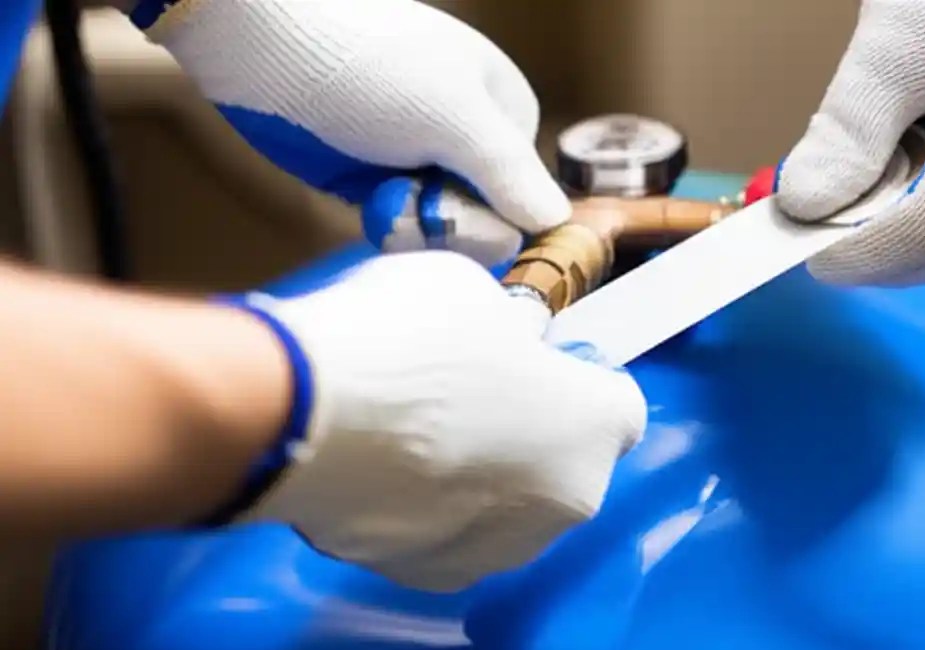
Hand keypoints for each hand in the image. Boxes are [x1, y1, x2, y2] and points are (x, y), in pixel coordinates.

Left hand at [135, 0, 569, 266]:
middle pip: (483, 217)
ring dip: (410, 223)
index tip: (461, 207)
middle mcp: (465, 134)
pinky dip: (383, 222)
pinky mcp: (371, 175)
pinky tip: (363, 203)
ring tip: (378, 194)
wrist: (261, 44)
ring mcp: (417, 155)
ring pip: (438, 226)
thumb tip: (557, 219)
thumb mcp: (454, 118)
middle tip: (410, 194)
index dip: (498, 216)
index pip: (526, 196)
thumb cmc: (368, 67)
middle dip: (447, 220)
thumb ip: (510, 174)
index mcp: (502, 108)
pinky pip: (397, 223)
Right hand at [229, 252, 646, 591]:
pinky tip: (379, 466)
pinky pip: (442, 534)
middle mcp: (563, 506)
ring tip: (414, 429)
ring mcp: (494, 552)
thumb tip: (502, 342)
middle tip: (469, 388)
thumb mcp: (474, 291)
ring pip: (504, 509)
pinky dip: (422, 507)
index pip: (618, 405)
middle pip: (562, 463)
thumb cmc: (409, 339)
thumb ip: (506, 327)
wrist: (303, 414)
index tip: (539, 357)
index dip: (579, 375)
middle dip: (530, 429)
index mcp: (595, 430)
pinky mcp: (426, 576)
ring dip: (478, 476)